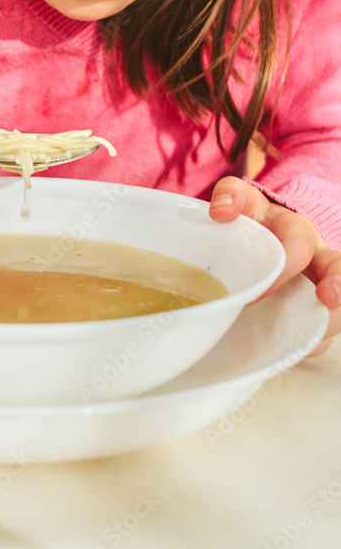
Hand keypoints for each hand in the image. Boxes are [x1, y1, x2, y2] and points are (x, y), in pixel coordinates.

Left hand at [209, 176, 340, 354]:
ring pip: (337, 309)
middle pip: (340, 273)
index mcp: (299, 233)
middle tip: (327, 301)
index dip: (284, 270)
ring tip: (309, 341)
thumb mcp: (243, 201)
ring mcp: (318, 288)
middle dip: (339, 287)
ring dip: (326, 325)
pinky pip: (320, 330)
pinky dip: (311, 343)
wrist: (264, 232)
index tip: (258, 292)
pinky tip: (290, 353)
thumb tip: (220, 210)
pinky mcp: (311, 311)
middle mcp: (316, 261)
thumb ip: (231, 195)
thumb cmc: (255, 219)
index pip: (300, 248)